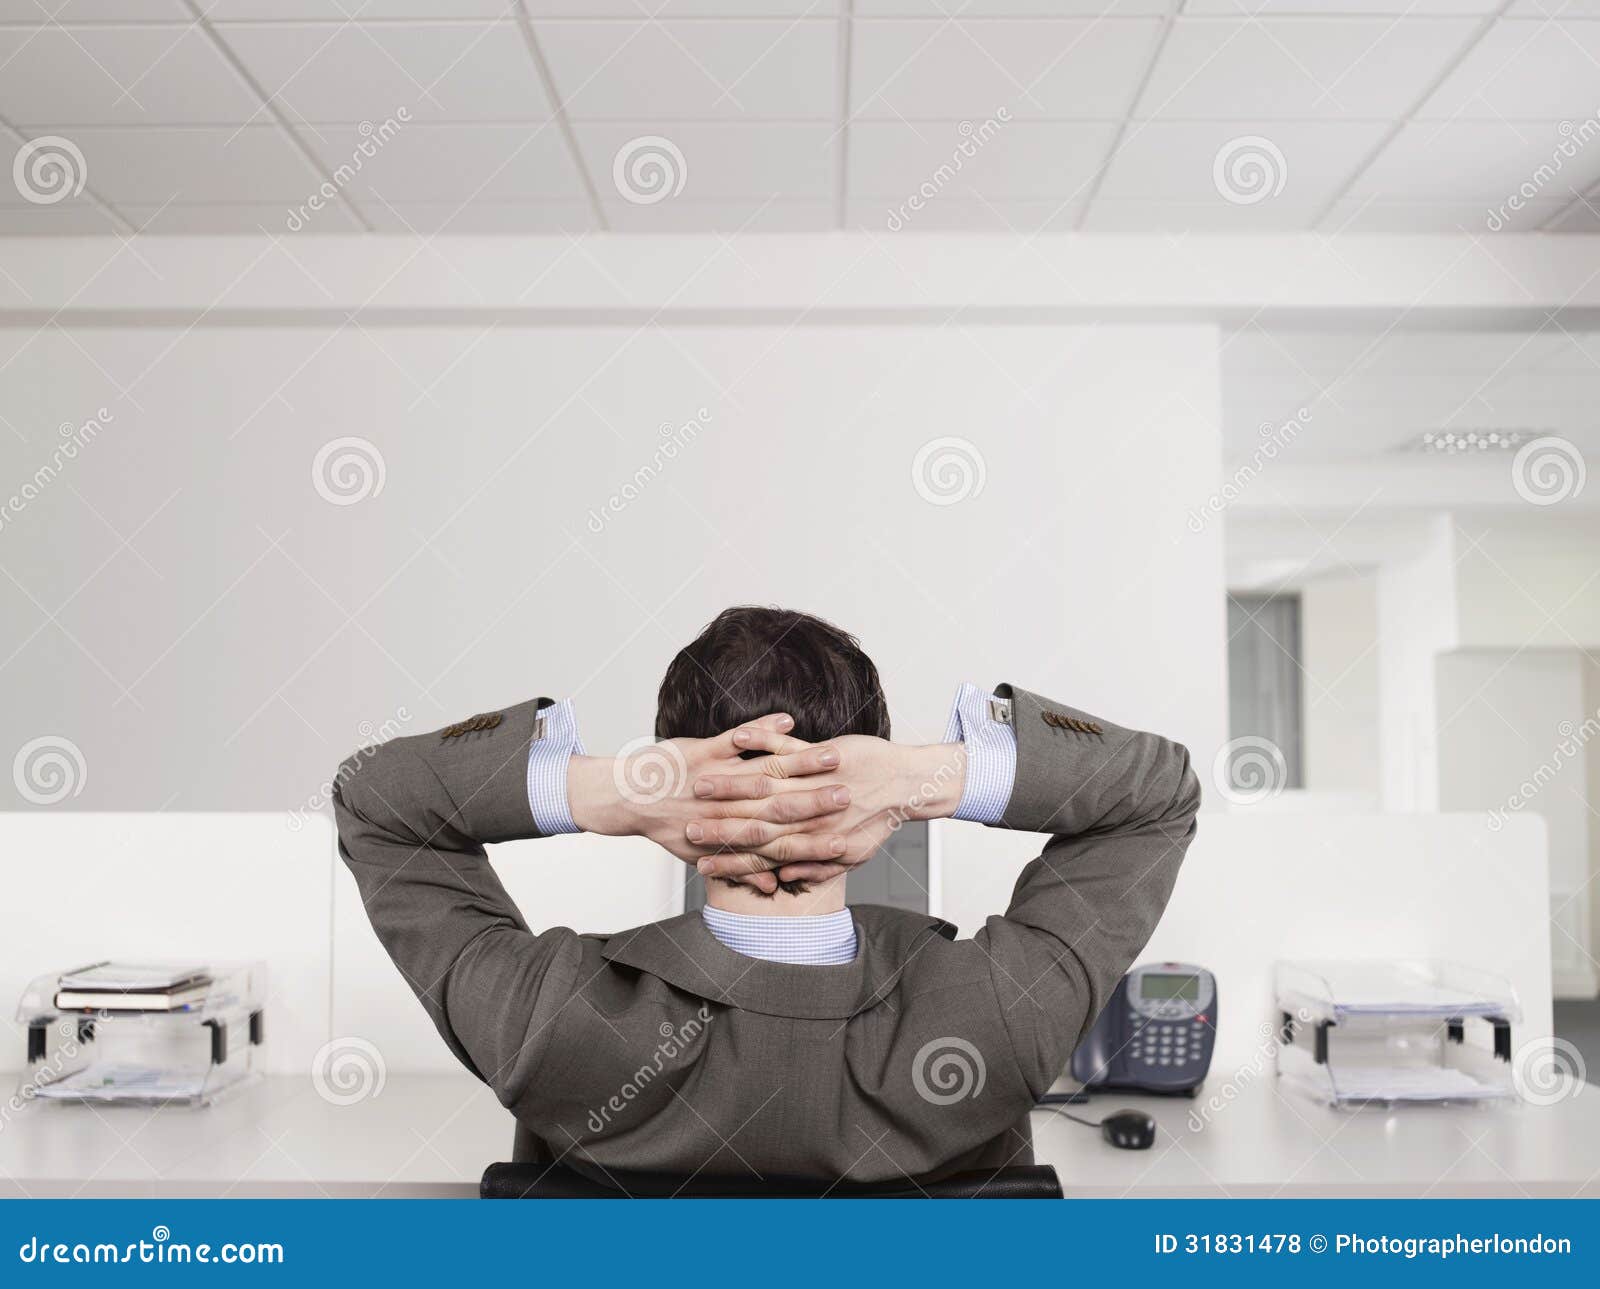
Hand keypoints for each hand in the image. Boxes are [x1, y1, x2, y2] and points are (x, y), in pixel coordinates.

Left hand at [567, 715, 853, 893]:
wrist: (625, 800)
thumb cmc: (665, 828)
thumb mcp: (700, 856)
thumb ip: (742, 869)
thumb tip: (774, 886)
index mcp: (728, 836)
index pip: (778, 843)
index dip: (813, 844)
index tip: (844, 841)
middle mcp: (725, 810)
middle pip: (780, 807)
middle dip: (818, 801)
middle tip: (850, 796)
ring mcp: (715, 779)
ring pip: (764, 773)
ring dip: (800, 765)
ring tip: (834, 757)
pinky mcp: (702, 752)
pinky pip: (738, 740)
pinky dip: (764, 730)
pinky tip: (789, 720)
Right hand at [686, 736, 966, 885]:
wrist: (911, 785)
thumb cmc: (880, 818)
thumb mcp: (853, 852)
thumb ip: (817, 869)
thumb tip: (783, 881)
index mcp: (814, 839)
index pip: (763, 853)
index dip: (730, 860)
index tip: (701, 865)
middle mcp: (812, 814)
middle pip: (755, 820)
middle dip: (718, 824)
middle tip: (688, 826)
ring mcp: (816, 781)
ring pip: (766, 782)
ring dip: (731, 784)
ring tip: (701, 783)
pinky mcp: (825, 753)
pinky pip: (787, 744)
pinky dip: (762, 738)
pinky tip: (738, 738)